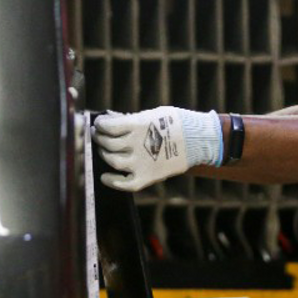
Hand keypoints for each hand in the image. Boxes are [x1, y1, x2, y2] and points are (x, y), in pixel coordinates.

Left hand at [93, 106, 222, 191]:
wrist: (198, 140)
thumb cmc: (174, 123)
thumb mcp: (151, 114)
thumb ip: (129, 119)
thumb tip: (109, 118)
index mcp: (137, 125)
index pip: (107, 126)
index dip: (100, 125)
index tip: (99, 124)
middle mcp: (136, 144)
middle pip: (107, 143)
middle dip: (99, 138)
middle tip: (98, 135)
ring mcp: (140, 162)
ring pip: (112, 160)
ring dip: (104, 154)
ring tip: (105, 150)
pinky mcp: (146, 177)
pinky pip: (124, 183)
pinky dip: (112, 181)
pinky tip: (105, 176)